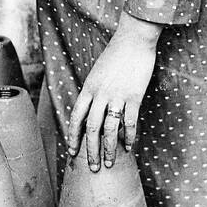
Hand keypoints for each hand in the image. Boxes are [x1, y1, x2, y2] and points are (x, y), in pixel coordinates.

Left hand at [67, 13, 160, 170]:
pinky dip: (129, 137)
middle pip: (91, 129)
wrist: (134, 39)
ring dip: (109, 149)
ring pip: (110, 129)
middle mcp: (100, 94)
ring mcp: (117, 96)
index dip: (73, 137)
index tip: (73, 152)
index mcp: (88, 88)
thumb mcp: (98, 73)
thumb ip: (94, 91)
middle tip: (93, 167)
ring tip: (109, 162)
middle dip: (91, 151)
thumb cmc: (117, 54)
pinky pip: (130, 122)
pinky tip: (129, 147)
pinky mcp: (134, 96)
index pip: (76, 118)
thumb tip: (93, 109)